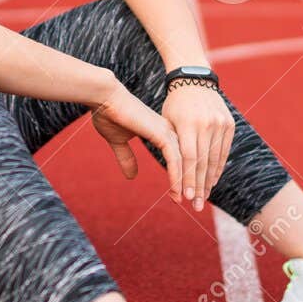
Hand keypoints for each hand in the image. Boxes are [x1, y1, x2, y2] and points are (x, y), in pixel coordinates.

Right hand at [90, 83, 183, 203]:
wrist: (104, 97)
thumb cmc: (108, 114)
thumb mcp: (119, 141)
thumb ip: (126, 157)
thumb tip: (132, 176)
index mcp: (163, 131)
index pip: (182, 157)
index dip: (186, 176)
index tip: (186, 195)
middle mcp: (171, 131)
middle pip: (190, 161)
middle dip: (195, 184)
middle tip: (198, 204)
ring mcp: (168, 132)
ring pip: (186, 162)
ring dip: (188, 184)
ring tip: (189, 201)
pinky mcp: (162, 134)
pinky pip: (175, 160)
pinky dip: (178, 177)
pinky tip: (178, 192)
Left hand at [160, 82, 233, 210]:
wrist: (195, 80)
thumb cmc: (174, 105)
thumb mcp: (167, 122)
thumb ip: (170, 145)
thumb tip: (173, 174)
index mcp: (188, 124)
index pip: (189, 158)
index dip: (189, 179)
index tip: (186, 197)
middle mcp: (207, 124)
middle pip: (203, 162)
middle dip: (200, 186)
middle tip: (197, 206)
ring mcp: (220, 124)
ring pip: (215, 159)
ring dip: (209, 181)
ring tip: (204, 198)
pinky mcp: (229, 124)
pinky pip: (224, 151)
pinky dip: (218, 168)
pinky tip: (213, 181)